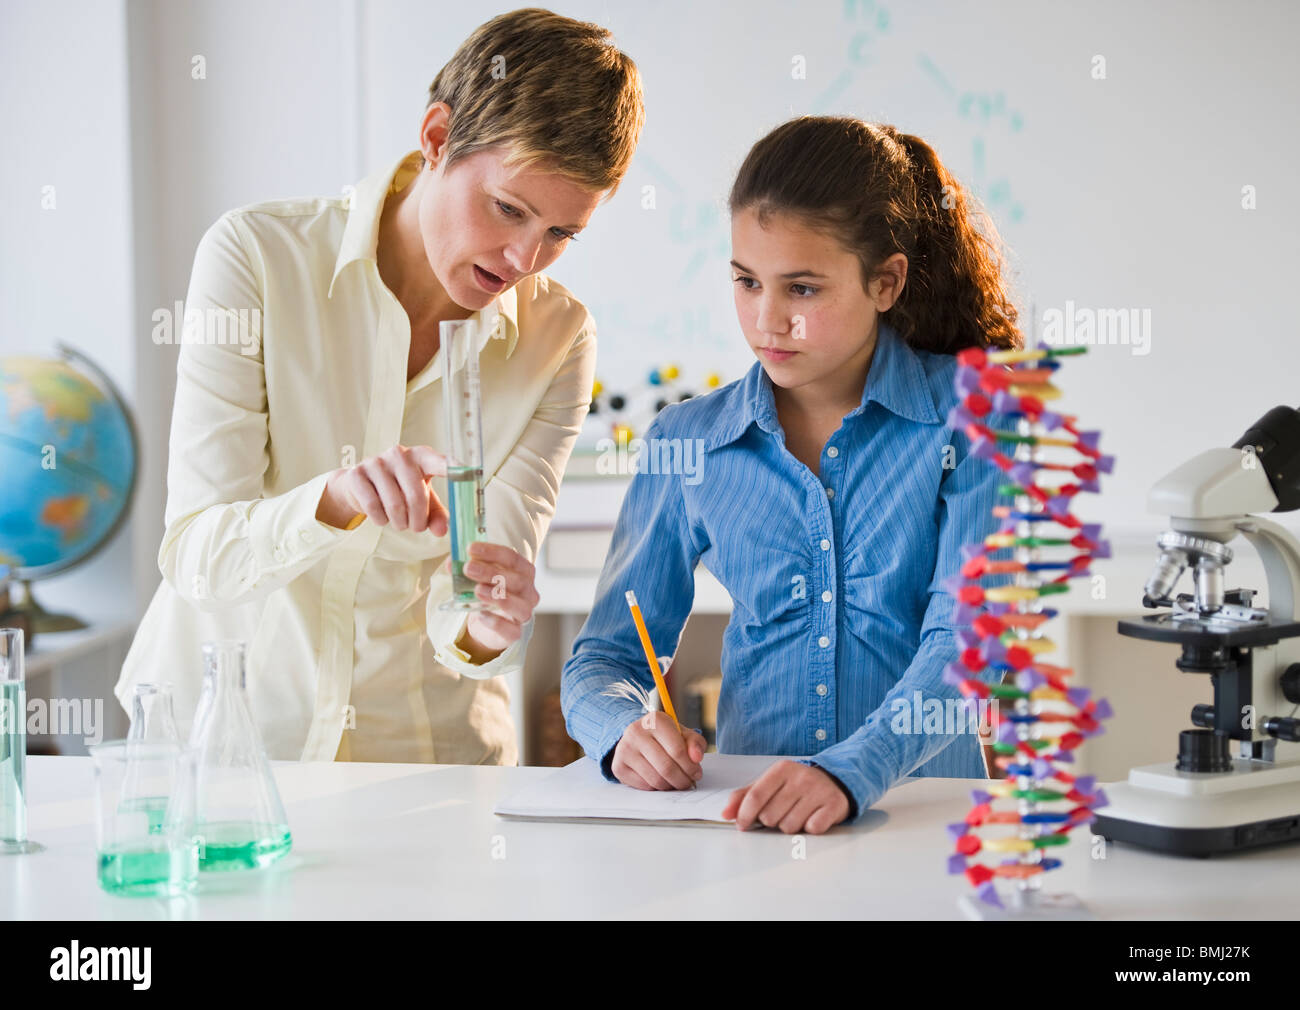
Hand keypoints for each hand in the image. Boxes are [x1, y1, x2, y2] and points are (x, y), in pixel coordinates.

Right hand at [316, 444, 448, 533]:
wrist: (359, 486)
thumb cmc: (399, 490)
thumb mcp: (422, 500)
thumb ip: (436, 515)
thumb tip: (443, 531)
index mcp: (421, 456)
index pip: (440, 461)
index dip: (453, 467)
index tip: (469, 472)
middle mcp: (399, 454)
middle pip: (416, 495)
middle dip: (418, 519)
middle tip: (417, 527)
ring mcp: (376, 462)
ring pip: (395, 504)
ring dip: (400, 523)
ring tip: (400, 523)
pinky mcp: (357, 474)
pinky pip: (373, 506)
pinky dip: (381, 520)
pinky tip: (382, 517)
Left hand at [456, 541, 541, 655]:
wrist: (487, 625)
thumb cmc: (487, 595)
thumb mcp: (476, 578)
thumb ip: (465, 569)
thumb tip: (451, 562)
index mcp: (523, 573)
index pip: (512, 558)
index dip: (493, 552)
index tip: (471, 548)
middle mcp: (528, 592)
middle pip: (516, 579)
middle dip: (491, 572)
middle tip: (468, 568)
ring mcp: (524, 613)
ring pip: (519, 605)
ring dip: (497, 596)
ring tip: (477, 590)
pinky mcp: (515, 633)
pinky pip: (510, 629)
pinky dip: (496, 622)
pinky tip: (481, 615)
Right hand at [611, 712, 706, 790]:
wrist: (638, 737)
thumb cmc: (665, 737)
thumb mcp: (683, 734)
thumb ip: (695, 743)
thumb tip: (696, 757)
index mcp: (655, 720)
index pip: (677, 750)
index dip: (690, 766)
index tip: (696, 773)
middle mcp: (636, 732)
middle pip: (666, 767)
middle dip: (682, 780)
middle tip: (688, 782)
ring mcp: (624, 749)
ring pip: (655, 780)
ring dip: (671, 786)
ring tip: (676, 782)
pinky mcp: (618, 766)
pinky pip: (644, 786)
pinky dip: (656, 788)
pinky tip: (661, 781)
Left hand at [721, 760, 848, 833]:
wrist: (835, 781)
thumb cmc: (796, 785)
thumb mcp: (771, 784)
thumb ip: (745, 796)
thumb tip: (725, 814)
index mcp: (782, 769)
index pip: (755, 796)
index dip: (745, 814)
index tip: (742, 825)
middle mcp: (801, 777)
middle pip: (770, 815)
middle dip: (771, 821)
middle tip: (780, 812)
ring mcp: (819, 791)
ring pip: (789, 826)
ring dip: (789, 827)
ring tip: (797, 814)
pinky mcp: (834, 805)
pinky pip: (812, 829)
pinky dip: (809, 829)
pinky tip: (812, 817)